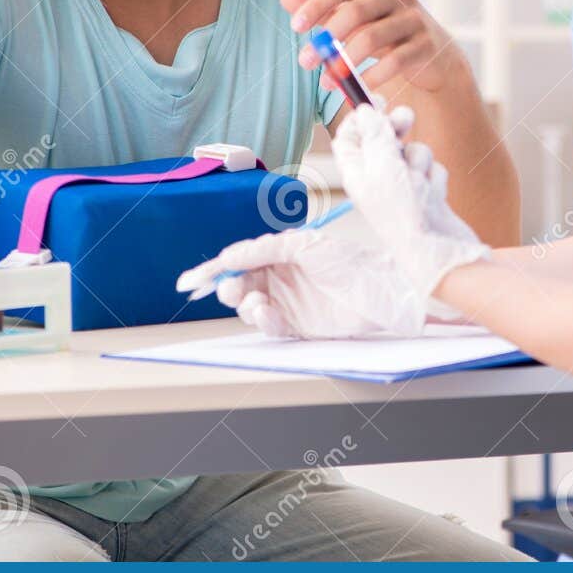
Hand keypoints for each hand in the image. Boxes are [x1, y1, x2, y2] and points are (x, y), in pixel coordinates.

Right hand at [177, 228, 427, 338]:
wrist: (383, 292)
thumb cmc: (351, 261)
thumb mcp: (305, 245)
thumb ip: (264, 249)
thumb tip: (229, 257)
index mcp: (279, 253)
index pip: (239, 260)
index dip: (213, 270)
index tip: (189, 281)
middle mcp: (280, 278)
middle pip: (239, 285)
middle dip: (228, 287)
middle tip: (229, 289)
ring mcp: (288, 303)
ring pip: (250, 307)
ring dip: (245, 305)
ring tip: (255, 300)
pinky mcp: (298, 327)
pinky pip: (269, 326)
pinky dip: (261, 320)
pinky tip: (264, 311)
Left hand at [281, 0, 466, 93]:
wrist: (432, 56)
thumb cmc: (385, 32)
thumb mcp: (353, 18)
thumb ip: (323, 8)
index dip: (316, 4)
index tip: (295, 27)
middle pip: (356, 11)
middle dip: (327, 39)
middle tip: (306, 61)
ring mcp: (414, 18)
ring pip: (372, 38)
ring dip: (344, 62)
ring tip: (327, 81)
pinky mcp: (426, 45)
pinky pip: (394, 61)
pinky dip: (371, 76)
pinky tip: (356, 86)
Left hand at [330, 104, 488, 293]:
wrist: (439, 250)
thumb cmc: (405, 213)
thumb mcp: (383, 165)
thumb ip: (374, 134)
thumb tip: (364, 111)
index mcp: (356, 173)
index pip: (349, 137)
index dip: (360, 117)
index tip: (376, 100)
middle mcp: (377, 180)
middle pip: (383, 140)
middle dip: (397, 129)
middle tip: (405, 118)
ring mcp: (403, 189)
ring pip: (412, 152)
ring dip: (420, 159)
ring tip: (420, 181)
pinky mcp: (427, 195)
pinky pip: (432, 170)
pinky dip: (435, 177)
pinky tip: (433, 196)